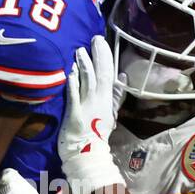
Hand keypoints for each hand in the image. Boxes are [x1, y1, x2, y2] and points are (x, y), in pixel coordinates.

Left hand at [59, 35, 123, 193]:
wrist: (86, 156)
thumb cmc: (93, 135)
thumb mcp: (108, 114)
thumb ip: (115, 96)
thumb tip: (122, 78)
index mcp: (107, 101)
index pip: (109, 75)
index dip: (106, 57)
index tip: (103, 42)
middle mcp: (100, 102)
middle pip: (102, 74)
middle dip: (99, 55)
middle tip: (95, 38)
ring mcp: (88, 108)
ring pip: (89, 82)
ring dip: (85, 65)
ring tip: (80, 50)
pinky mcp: (76, 116)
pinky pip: (75, 97)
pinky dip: (74, 84)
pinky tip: (71, 73)